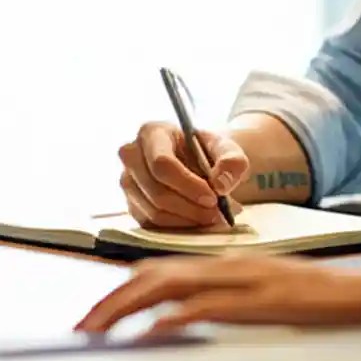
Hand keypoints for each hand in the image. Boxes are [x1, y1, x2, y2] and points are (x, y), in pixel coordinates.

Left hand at [75, 254, 360, 334]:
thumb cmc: (316, 298)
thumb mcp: (260, 291)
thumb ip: (223, 296)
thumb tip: (182, 314)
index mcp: (223, 263)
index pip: (157, 269)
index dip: (120, 290)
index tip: (95, 313)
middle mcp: (226, 265)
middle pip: (152, 276)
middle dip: (110, 302)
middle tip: (82, 327)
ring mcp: (243, 280)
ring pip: (169, 286)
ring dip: (127, 309)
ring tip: (100, 330)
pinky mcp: (262, 301)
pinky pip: (208, 307)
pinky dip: (176, 318)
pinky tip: (153, 333)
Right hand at [118, 122, 248, 228]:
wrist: (195, 162)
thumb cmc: (206, 152)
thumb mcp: (226, 149)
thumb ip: (232, 162)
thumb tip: (220, 185)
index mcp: (151, 133)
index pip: (161, 163)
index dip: (187, 184)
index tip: (213, 197)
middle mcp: (131, 155)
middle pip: (156, 190)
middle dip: (190, 207)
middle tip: (218, 213)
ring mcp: (127, 181)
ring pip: (153, 211)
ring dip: (187, 220)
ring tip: (213, 217)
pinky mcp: (131, 203)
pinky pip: (151, 224)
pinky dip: (178, 227)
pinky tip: (197, 221)